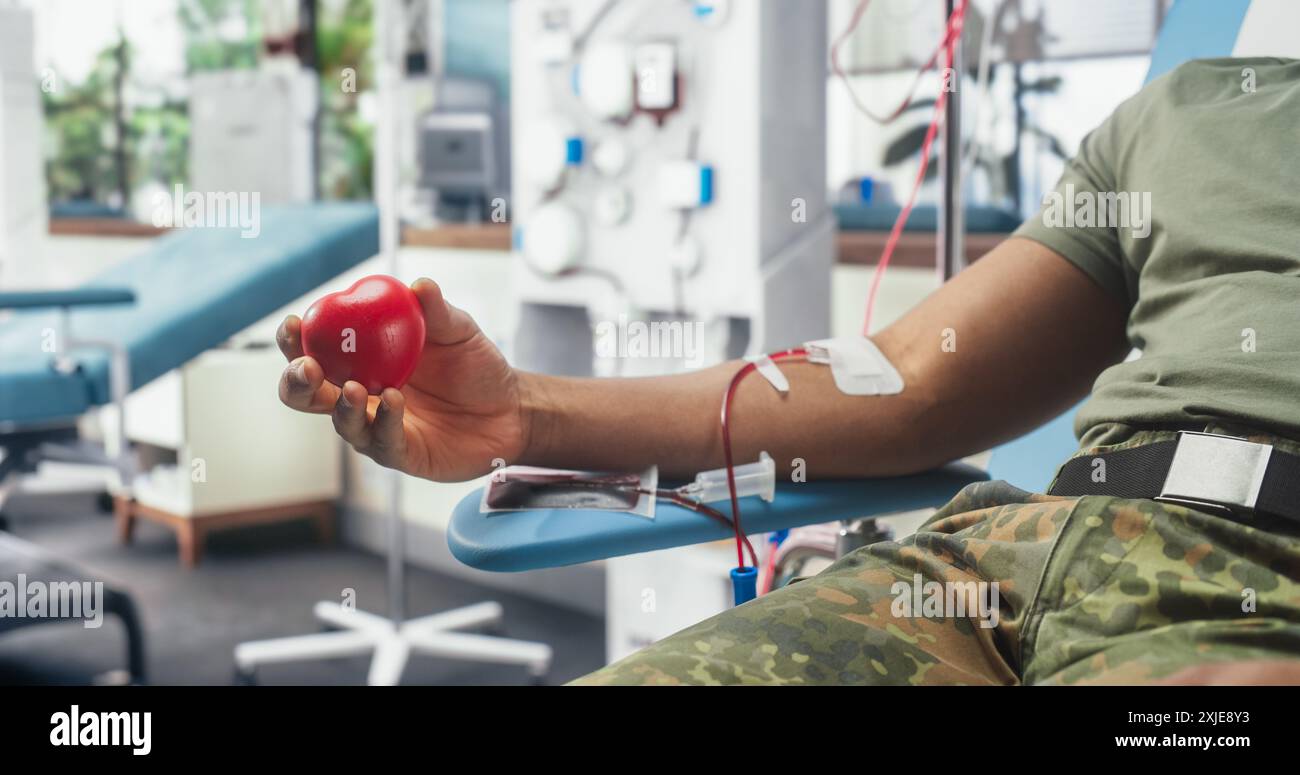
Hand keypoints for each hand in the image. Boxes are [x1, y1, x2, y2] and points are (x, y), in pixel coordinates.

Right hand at [276, 278, 528, 481]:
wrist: (512, 409)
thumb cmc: (476, 367)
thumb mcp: (459, 332)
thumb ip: (436, 311)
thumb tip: (419, 285)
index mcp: (360, 362)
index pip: (314, 352)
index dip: (295, 341)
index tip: (294, 324)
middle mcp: (360, 397)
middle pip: (308, 395)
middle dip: (296, 381)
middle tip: (305, 367)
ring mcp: (377, 428)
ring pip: (341, 423)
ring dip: (340, 406)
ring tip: (352, 387)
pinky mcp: (402, 453)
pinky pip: (383, 440)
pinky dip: (383, 420)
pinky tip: (392, 400)